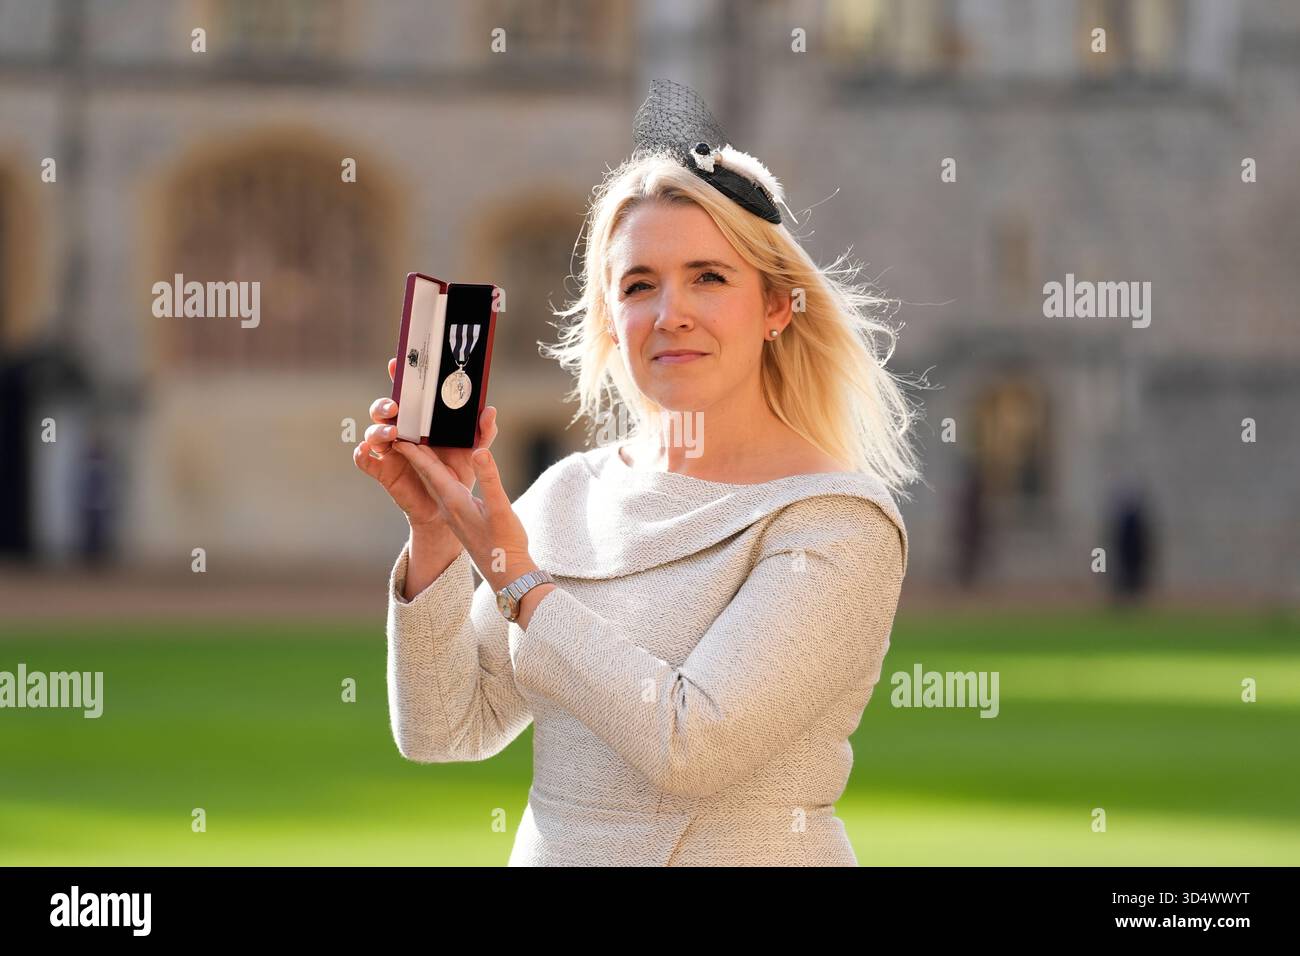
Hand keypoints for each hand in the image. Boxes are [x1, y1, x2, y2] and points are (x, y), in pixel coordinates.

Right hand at [353, 356, 498, 529]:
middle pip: (383, 409)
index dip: (399, 377)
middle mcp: (401, 430)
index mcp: (420, 420)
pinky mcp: (383, 470)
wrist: (450, 507)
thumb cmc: (459, 471)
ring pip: (373, 432)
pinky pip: (364, 459)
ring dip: (378, 430)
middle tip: (395, 407)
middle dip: (384, 404)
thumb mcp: (474, 451)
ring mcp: (389, 450)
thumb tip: (489, 410)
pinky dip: (362, 454)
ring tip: (392, 433)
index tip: (397, 364)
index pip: (407, 394)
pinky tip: (366, 451)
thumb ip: (483, 432)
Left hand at [390, 431, 536, 594]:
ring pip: (435, 482)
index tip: (399, 434)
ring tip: (420, 445)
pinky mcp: (462, 518)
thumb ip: (489, 479)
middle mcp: (449, 506)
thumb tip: (479, 451)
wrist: (507, 574)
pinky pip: (446, 490)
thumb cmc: (504, 543)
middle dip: (415, 452)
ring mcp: (454, 513)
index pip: (429, 470)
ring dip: (426, 463)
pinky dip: (441, 475)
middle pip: (427, 474)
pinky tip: (445, 472)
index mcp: (454, 501)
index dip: (414, 451)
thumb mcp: (500, 508)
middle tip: (404, 432)